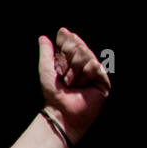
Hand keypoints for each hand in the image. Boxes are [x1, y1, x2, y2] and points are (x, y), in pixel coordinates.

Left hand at [38, 27, 109, 145]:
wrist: (61, 111)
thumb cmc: (53, 93)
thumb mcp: (46, 70)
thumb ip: (46, 53)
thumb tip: (43, 37)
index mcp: (72, 61)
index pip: (72, 41)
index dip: (67, 39)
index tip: (61, 36)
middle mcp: (85, 64)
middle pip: (80, 46)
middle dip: (68, 59)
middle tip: (63, 75)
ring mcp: (95, 72)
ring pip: (87, 55)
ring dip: (74, 70)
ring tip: (71, 83)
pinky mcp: (103, 80)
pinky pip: (94, 66)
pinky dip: (83, 75)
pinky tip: (81, 86)